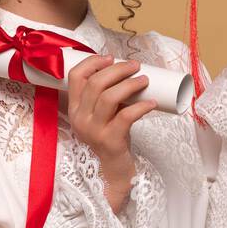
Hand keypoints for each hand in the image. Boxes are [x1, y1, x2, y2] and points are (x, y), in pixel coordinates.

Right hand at [66, 53, 156, 214]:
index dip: (93, 62)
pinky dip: (141, 106)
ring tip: (144, 80)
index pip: (75, 76)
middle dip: (117, 70)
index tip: (111, 57)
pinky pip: (126, 116)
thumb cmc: (111, 136)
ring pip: (109, 97)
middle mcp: (80, 118)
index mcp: (74, 109)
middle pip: (95, 83)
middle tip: (135, 66)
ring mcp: (93, 130)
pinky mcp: (110, 140)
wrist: (114, 169)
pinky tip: (152, 102)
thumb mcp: (102, 114)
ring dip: (129, 84)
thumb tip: (126, 70)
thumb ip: (106, 96)